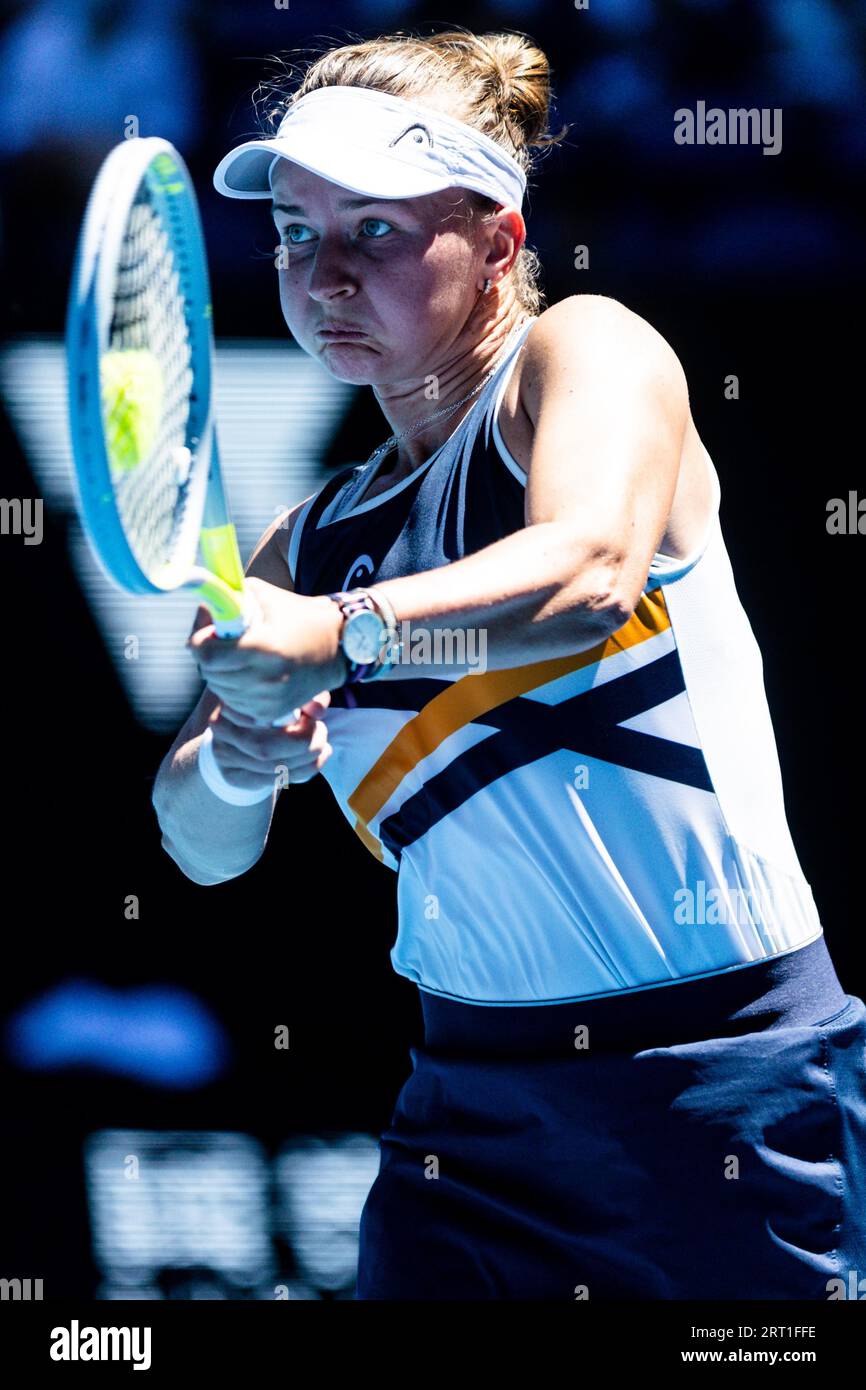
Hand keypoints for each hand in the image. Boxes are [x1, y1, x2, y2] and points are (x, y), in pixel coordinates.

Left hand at [187, 578, 347, 724]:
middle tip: (225, 645)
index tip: (210, 634)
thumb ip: (229, 597)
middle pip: (210, 673)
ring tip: (241, 659)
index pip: (206, 654)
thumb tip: (201, 604)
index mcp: (264, 647)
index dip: (201, 642)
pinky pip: (234, 705)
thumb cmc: (299, 615)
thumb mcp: (265, 596)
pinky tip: (250, 676)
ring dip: (222, 674)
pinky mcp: (271, 713)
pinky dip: (235, 690)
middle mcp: (266, 678)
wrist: (339, 646)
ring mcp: (269, 699)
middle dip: (211, 657)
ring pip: (220, 690)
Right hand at [207, 694, 332, 793]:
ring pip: (271, 765)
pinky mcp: (233, 776)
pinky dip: (302, 771)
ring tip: (324, 746)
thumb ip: (306, 698)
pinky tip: (318, 760)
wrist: (240, 735)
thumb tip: (318, 710)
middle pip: (265, 746)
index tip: (313, 716)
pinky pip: (273, 779)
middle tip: (322, 732)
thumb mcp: (288, 696)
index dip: (293, 716)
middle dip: (304, 743)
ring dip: (307, 759)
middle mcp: (221, 727)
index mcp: (232, 700)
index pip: (263, 710)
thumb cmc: (269, 710)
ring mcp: (223, 755)